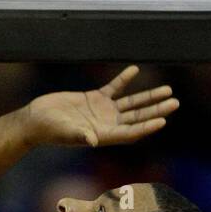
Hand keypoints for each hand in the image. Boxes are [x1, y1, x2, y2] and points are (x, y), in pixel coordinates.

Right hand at [23, 65, 178, 148]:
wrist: (36, 120)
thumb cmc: (49, 130)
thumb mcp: (65, 133)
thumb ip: (80, 136)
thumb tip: (92, 140)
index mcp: (104, 135)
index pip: (131, 132)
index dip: (147, 126)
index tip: (163, 120)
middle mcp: (107, 124)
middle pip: (138, 117)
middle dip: (156, 109)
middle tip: (175, 102)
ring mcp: (102, 111)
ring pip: (131, 103)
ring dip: (148, 97)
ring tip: (167, 90)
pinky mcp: (94, 98)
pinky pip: (114, 88)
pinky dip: (124, 79)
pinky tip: (134, 70)